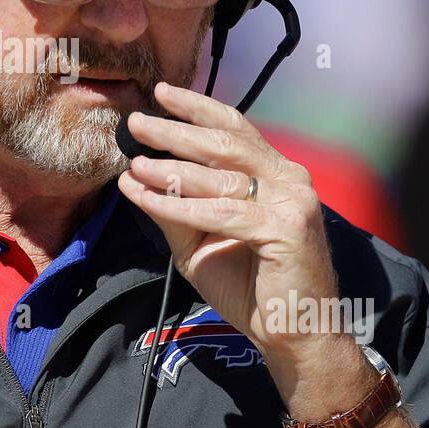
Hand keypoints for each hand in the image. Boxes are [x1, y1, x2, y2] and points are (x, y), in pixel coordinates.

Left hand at [116, 82, 346, 380]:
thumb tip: (135, 177)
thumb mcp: (200, 241)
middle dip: (177, 130)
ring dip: (172, 168)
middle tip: (139, 121)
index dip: (198, 107)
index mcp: (275, 173)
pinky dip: (181, 205)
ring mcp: (291, 200)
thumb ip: (175, 209)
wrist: (293, 334)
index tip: (161, 93)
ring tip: (135, 163)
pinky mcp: (285, 227)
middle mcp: (288, 178)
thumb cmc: (250, 288)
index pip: (235, 128)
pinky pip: (221, 212)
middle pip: (225, 142)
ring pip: (221, 175)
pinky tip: (148, 198)